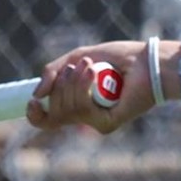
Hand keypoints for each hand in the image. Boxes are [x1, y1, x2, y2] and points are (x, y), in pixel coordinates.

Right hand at [27, 39, 152, 134]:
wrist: (148, 61)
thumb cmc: (120, 58)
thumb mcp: (79, 57)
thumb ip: (54, 72)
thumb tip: (36, 95)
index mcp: (76, 103)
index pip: (47, 120)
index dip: (35, 114)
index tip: (33, 100)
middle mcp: (84, 116)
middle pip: (53, 113)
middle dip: (60, 86)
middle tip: (78, 67)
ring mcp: (95, 121)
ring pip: (66, 111)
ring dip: (72, 84)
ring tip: (90, 66)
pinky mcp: (107, 123)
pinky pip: (82, 110)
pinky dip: (83, 87)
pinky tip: (94, 72)